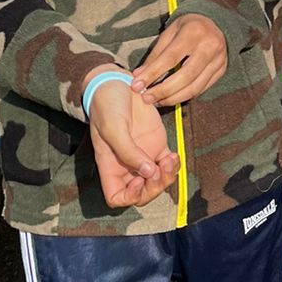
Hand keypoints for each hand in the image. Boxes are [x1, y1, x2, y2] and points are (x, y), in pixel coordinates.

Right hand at [88, 81, 179, 208]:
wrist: (118, 83)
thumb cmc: (107, 105)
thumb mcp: (113, 127)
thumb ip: (128, 151)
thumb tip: (148, 172)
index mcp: (110, 165)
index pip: (116, 197)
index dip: (130, 197)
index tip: (138, 180)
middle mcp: (126, 165)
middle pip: (141, 193)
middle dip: (154, 188)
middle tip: (160, 171)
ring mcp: (143, 155)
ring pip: (157, 180)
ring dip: (167, 177)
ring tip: (170, 160)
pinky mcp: (156, 144)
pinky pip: (167, 164)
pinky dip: (174, 165)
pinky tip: (174, 155)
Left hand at [131, 14, 228, 107]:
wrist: (215, 23)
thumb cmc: (187, 28)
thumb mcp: (169, 33)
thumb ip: (155, 55)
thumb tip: (138, 76)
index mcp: (194, 32)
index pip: (171, 58)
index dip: (152, 74)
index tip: (137, 86)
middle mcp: (209, 46)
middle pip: (185, 76)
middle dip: (163, 91)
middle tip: (146, 98)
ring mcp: (218, 60)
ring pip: (195, 87)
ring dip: (173, 98)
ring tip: (157, 101)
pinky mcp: (221, 71)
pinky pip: (202, 89)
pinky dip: (185, 96)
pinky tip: (172, 97)